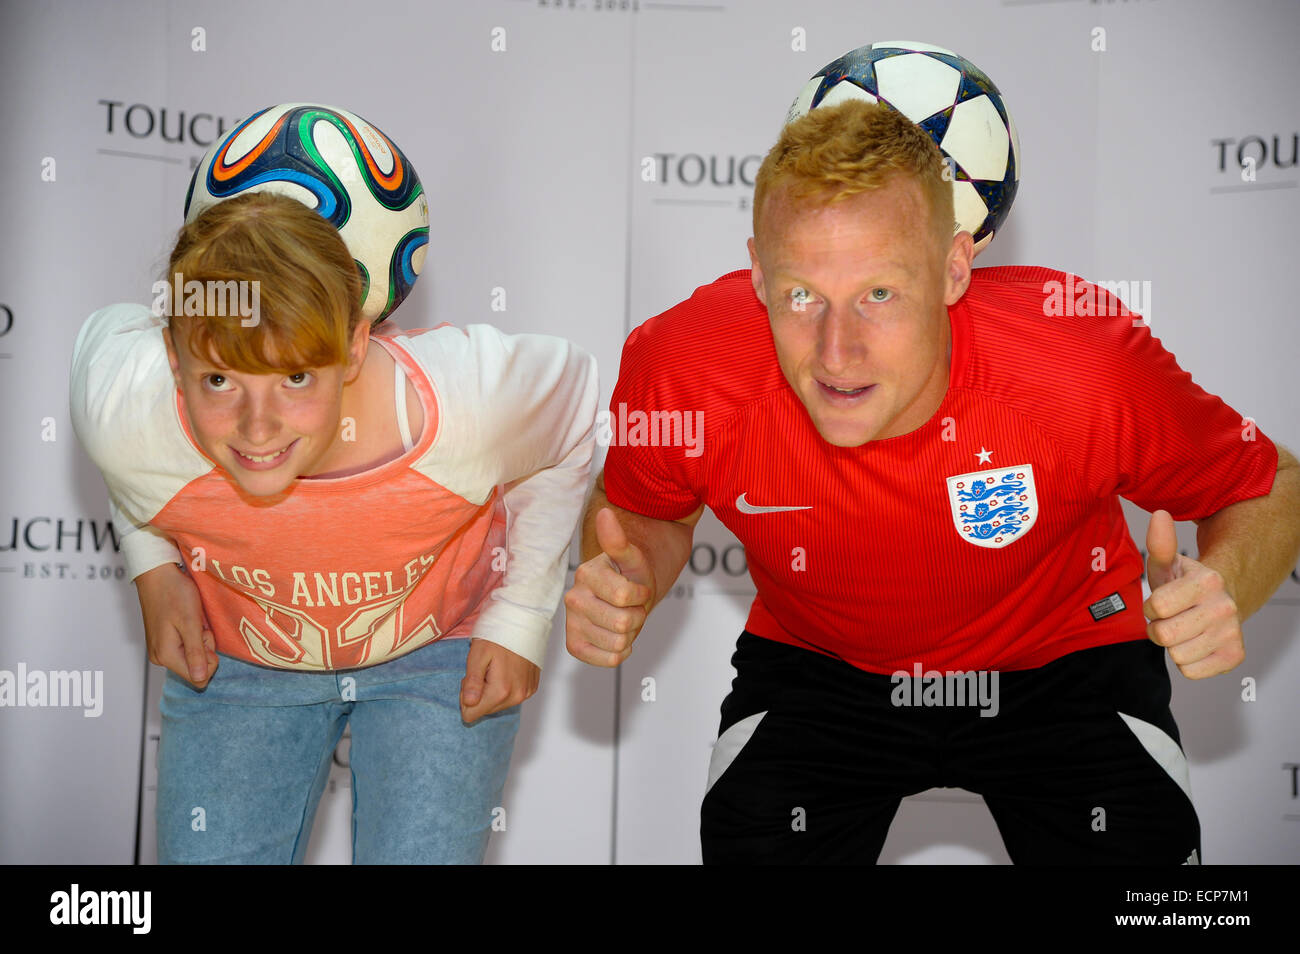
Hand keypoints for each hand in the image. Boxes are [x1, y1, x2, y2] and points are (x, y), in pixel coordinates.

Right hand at [136, 563, 218, 688]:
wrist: (158, 575)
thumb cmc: (173, 592)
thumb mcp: (191, 622)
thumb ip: (196, 652)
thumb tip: (200, 678)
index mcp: (166, 655)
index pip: (198, 677)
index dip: (209, 658)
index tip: (203, 635)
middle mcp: (160, 656)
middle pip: (196, 667)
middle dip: (205, 647)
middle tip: (199, 626)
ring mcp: (161, 649)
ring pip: (193, 656)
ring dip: (199, 639)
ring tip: (192, 620)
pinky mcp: (164, 641)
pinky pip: (186, 646)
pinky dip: (193, 634)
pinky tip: (188, 620)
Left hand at [460, 638, 539, 723]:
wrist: (525, 623)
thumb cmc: (498, 636)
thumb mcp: (478, 655)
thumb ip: (472, 682)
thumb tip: (469, 704)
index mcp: (500, 691)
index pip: (470, 715)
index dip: (466, 697)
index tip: (470, 679)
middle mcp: (516, 696)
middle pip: (485, 710)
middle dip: (479, 693)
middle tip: (483, 670)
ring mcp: (526, 693)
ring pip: (498, 705)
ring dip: (492, 690)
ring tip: (496, 668)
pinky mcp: (532, 688)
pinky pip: (511, 697)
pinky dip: (505, 686)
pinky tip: (507, 669)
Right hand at [564, 507, 655, 666]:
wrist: (624, 595)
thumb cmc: (630, 575)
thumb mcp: (632, 557)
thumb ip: (618, 540)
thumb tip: (606, 513)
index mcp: (585, 573)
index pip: (625, 596)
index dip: (641, 595)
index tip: (638, 588)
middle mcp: (572, 598)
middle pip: (623, 622)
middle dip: (637, 615)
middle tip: (631, 606)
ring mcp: (571, 623)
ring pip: (618, 642)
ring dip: (630, 633)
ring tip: (623, 617)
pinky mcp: (574, 645)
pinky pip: (609, 659)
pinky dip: (621, 651)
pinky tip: (618, 636)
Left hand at [1143, 509, 1244, 678]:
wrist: (1221, 601)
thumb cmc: (1186, 584)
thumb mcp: (1168, 564)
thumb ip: (1160, 544)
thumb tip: (1159, 515)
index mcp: (1207, 582)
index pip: (1156, 607)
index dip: (1151, 607)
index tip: (1160, 602)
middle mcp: (1224, 608)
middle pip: (1164, 635)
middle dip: (1157, 628)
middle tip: (1169, 618)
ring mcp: (1231, 633)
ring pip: (1176, 655)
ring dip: (1172, 645)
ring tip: (1182, 629)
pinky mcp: (1234, 656)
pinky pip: (1190, 672)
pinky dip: (1186, 661)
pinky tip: (1193, 643)